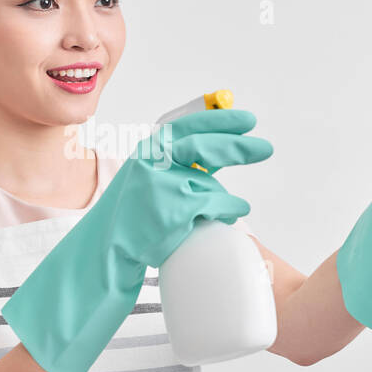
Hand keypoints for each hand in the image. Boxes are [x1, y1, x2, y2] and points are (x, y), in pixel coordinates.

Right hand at [2, 108, 272, 371]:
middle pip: (205, 147)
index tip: (247, 120)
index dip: (220, 121)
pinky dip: (229, 210)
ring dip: (225, 197)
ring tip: (234, 207)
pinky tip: (232, 215)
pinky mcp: (177, 210)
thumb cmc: (131, 218)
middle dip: (239, 147)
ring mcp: (165, 185)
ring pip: (211, 185)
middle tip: (265, 148)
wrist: (106, 251)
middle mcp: (154, 163)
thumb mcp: (146, 180)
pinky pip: (217, 205)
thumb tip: (216, 154)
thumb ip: (176, 165)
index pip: (189, 125)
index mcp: (148, 152)